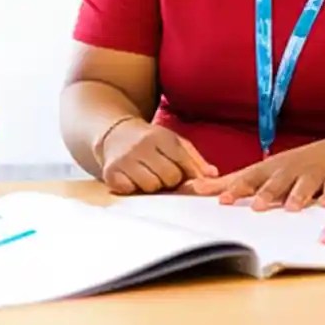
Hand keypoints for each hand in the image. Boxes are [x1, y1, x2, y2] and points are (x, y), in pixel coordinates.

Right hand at [98, 120, 217, 194]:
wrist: (115, 134)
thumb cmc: (151, 141)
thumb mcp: (174, 142)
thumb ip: (195, 159)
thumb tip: (213, 175)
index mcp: (161, 137)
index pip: (183, 163)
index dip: (186, 173)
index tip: (183, 173)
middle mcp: (141, 146)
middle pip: (170, 178)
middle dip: (170, 180)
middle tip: (162, 173)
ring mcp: (124, 159)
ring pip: (151, 187)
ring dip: (153, 186)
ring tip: (149, 175)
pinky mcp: (110, 173)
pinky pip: (131, 191)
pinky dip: (134, 188)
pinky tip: (133, 179)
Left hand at [183, 144, 324, 210]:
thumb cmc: (297, 164)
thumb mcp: (266, 169)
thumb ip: (232, 181)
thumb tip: (197, 188)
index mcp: (271, 169)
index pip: (251, 178)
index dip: (237, 189)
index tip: (223, 202)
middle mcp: (291, 169)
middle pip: (277, 181)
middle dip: (267, 192)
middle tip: (257, 207)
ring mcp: (315, 173)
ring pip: (305, 183)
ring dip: (298, 194)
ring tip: (292, 207)